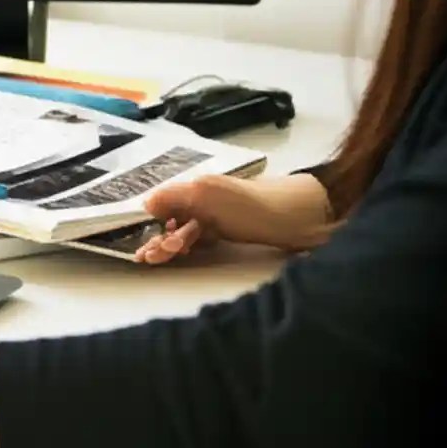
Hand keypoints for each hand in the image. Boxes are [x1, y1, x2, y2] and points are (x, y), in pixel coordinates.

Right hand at [135, 174, 334, 264]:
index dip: (150, 225)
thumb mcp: (208, 195)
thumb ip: (174, 196)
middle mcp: (203, 200)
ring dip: (171, 246)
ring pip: (183, 232)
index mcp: (195, 189)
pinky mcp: (230, 232)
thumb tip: (145, 203)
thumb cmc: (254, 207)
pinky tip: (184, 255)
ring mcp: (217, 217)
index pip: (161, 205)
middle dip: (158, 239)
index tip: (144, 246)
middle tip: (151, 257)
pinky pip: (200, 240)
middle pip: (170, 221)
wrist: (302, 219)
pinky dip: (189, 248)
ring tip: (161, 258)